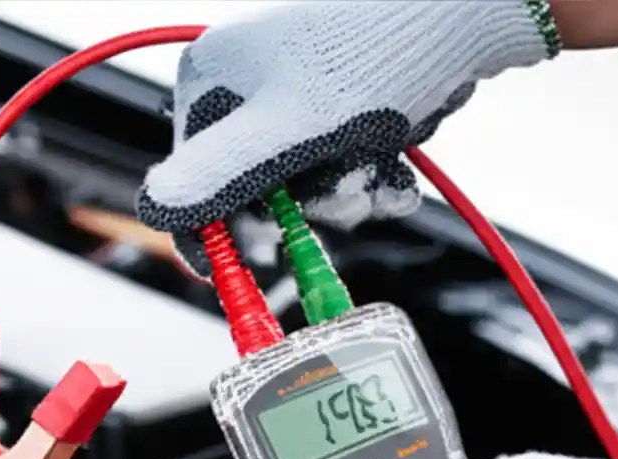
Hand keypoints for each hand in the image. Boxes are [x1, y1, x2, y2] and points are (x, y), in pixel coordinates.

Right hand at [137, 1, 559, 279]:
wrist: (466, 18)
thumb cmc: (376, 58)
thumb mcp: (290, 130)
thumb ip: (220, 174)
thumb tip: (152, 208)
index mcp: (212, 79)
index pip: (189, 176)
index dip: (207, 232)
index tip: (230, 274)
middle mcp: (245, 84)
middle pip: (253, 186)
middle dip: (304, 205)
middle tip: (342, 200)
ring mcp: (294, 95)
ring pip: (302, 183)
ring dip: (346, 193)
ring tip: (378, 169)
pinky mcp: (337, 105)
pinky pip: (336, 165)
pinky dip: (367, 175)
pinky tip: (395, 160)